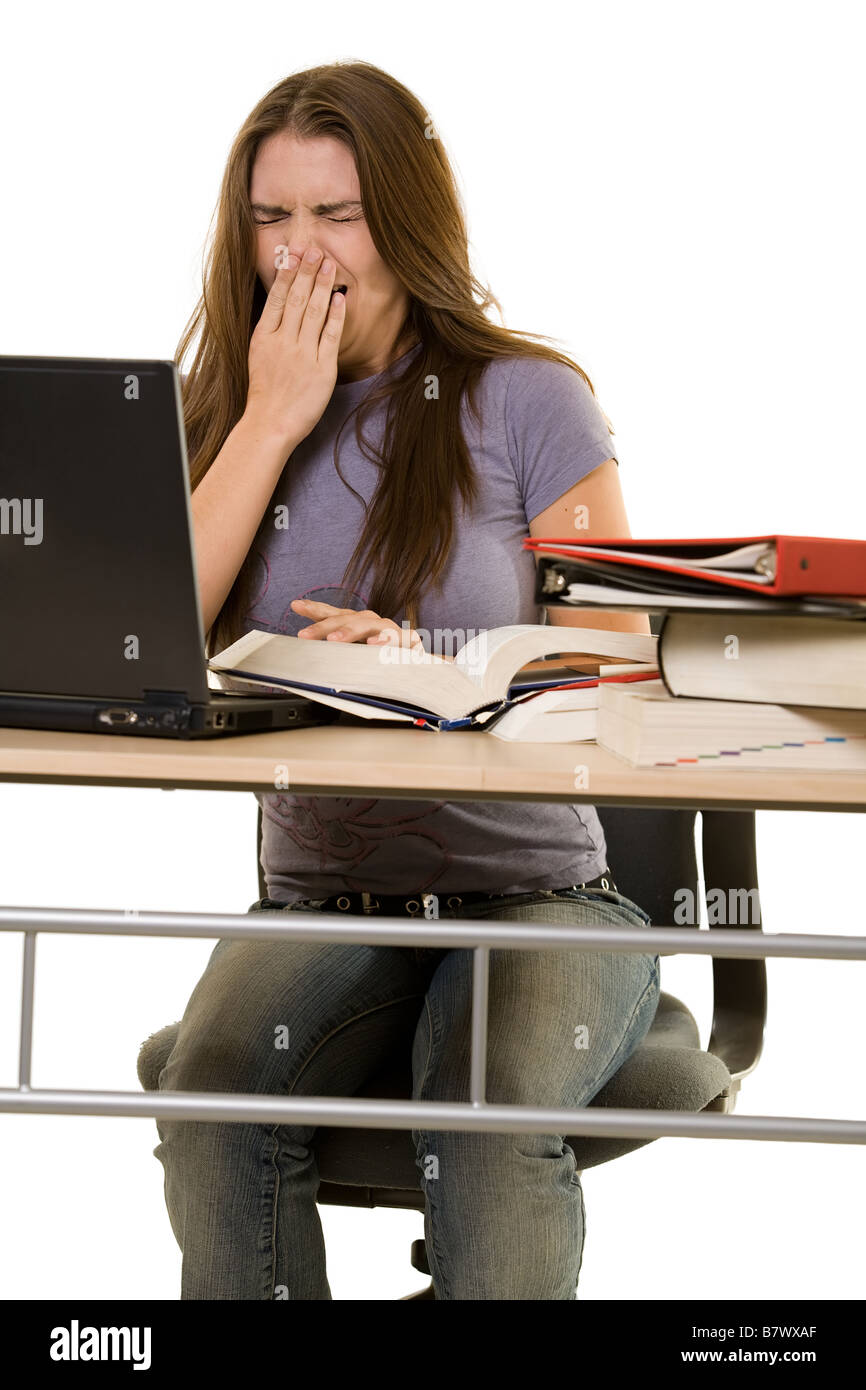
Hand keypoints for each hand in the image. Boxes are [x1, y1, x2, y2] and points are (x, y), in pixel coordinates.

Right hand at [244, 248, 345, 447]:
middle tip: (316, 250)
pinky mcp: (321, 369)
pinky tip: (340, 297)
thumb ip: (270, 331)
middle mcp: (282, 342)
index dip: (287, 273)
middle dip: (307, 272)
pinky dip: (335, 315)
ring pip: (313, 311)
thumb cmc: (265, 393)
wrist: (270, 424)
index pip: (276, 297)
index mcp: (263, 337)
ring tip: (329, 264)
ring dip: (322, 285)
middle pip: (296, 299)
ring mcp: (302, 355)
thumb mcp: (258, 356)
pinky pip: (330, 336)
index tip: (294, 254)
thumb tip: (281, 304)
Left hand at [291, 599, 423, 648]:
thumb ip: (334, 649)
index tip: (296, 605)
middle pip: (344, 619)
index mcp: (355, 622)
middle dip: (323, 627)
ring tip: (333, 640)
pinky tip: (372, 644)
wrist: (417, 664)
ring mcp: (388, 628)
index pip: (332, 613)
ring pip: (366, 625)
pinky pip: (394, 639)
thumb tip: (308, 650)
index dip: (314, 608)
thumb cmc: (381, 656)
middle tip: (305, 635)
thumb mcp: (354, 652)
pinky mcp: (406, 640)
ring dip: (348, 632)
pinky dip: (383, 640)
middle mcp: (370, 621)